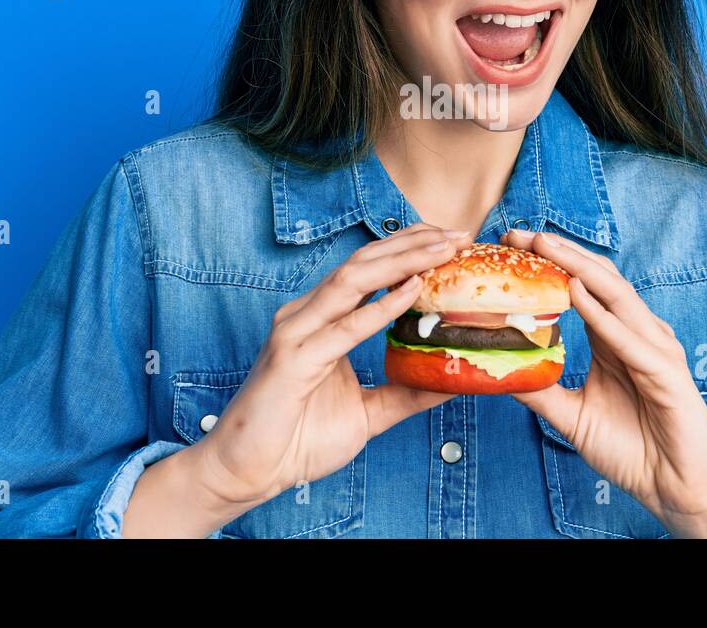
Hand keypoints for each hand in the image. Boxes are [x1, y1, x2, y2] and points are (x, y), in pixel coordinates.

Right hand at [190, 223, 471, 516]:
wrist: (246, 471)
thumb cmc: (298, 439)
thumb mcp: (368, 413)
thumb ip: (406, 394)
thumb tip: (453, 382)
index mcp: (320, 318)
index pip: (369, 267)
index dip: (410, 247)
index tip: (453, 240)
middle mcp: (306, 315)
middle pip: (364, 261)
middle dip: (413, 242)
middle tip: (459, 234)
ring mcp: (296, 332)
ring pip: (353, 279)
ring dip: (402, 260)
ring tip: (443, 249)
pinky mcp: (293, 359)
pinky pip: (344, 327)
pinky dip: (380, 307)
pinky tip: (412, 290)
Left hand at [500, 229, 706, 537]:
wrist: (674, 489)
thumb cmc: (632, 450)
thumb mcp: (573, 415)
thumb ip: (541, 391)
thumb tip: (500, 372)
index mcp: (615, 339)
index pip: (582, 287)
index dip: (550, 263)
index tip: (511, 244)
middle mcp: (637, 334)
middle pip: (598, 280)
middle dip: (560, 253)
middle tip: (521, 233)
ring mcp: (656, 350)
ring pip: (617, 297)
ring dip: (579, 269)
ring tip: (545, 247)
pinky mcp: (669, 374)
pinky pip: (632, 339)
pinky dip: (604, 316)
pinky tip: (578, 297)